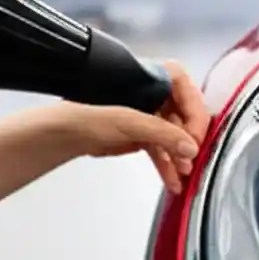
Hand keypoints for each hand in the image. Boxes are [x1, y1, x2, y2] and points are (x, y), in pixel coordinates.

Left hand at [61, 60, 209, 193]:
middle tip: (192, 159)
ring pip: (173, 136)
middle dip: (188, 139)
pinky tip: (172, 181)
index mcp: (152, 78)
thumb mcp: (129, 121)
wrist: (63, 133)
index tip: (195, 136)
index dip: (194, 113)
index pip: (187, 90)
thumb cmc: (89, 114)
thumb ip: (163, 133)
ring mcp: (148, 116)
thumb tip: (192, 149)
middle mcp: (153, 94)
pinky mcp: (140, 136)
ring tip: (183, 175)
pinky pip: (160, 150)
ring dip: (179, 157)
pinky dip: (167, 165)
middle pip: (183, 116)